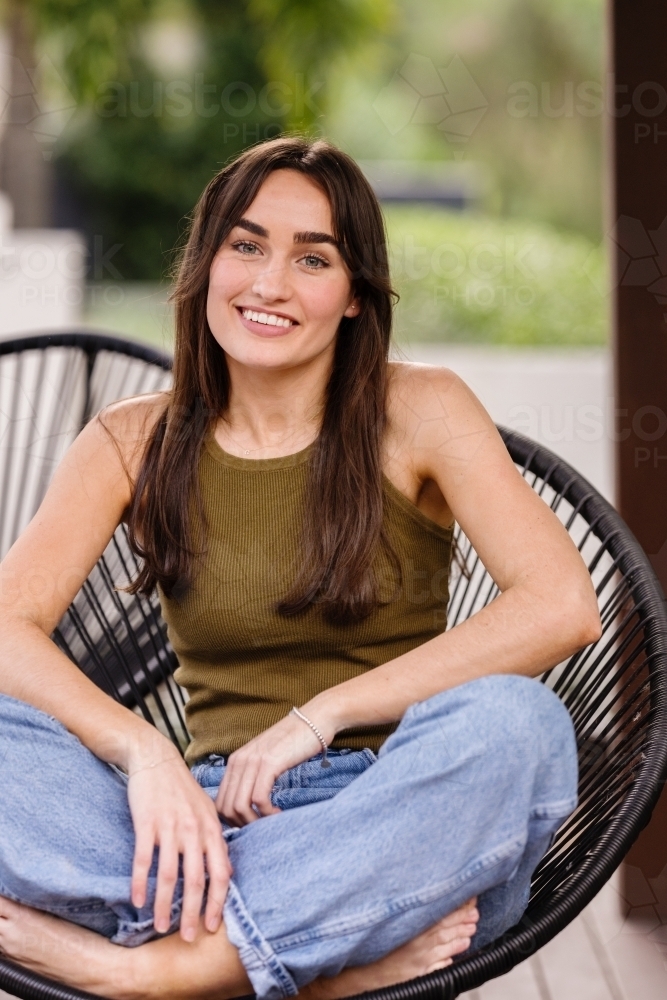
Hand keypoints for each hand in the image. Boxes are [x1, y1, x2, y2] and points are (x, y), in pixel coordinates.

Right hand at [127, 747, 230, 942]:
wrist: (156, 759)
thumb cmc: (181, 788)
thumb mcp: (207, 810)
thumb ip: (216, 841)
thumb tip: (229, 872)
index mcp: (211, 828)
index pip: (220, 873)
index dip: (217, 902)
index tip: (212, 925)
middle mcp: (194, 830)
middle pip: (196, 880)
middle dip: (193, 913)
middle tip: (189, 937)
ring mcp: (170, 827)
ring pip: (169, 876)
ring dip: (164, 905)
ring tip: (160, 927)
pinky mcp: (147, 823)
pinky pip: (144, 859)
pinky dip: (140, 883)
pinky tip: (137, 902)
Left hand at [216, 707, 330, 825]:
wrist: (314, 719)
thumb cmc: (293, 743)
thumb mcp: (265, 759)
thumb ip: (252, 777)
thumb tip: (246, 806)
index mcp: (235, 762)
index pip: (219, 802)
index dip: (231, 821)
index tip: (250, 826)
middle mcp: (239, 761)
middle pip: (226, 808)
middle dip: (242, 825)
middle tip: (260, 828)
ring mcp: (253, 761)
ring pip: (239, 806)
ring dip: (254, 822)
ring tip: (269, 821)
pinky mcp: (269, 763)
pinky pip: (258, 799)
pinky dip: (267, 813)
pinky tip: (278, 812)